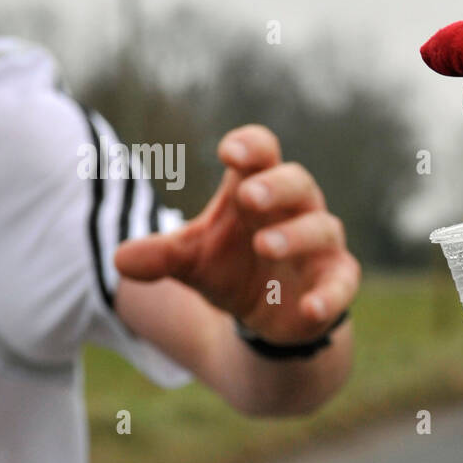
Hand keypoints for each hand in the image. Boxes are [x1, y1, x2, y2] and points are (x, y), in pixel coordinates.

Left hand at [114, 125, 360, 344]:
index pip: (262, 152)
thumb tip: (119, 260)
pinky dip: (329, 295)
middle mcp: (296, 209)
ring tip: (265, 245)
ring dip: (296, 235)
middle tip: (249, 195)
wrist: (266, 315)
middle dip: (275, 186)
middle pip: (297, 182)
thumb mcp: (192, 261)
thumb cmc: (231, 267)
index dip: (250, 147)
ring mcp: (320, 244)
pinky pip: (343, 282)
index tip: (228, 152)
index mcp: (258, 189)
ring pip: (321, 227)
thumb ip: (162, 256)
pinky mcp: (337, 279)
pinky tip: (310, 308)